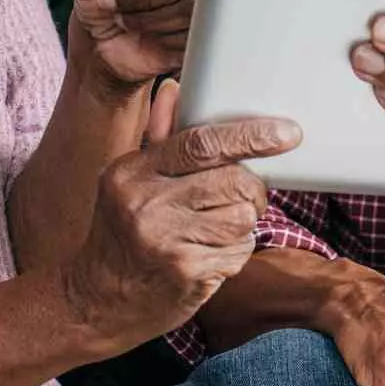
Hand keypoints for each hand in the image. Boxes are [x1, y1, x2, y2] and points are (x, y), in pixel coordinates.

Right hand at [57, 81, 297, 349]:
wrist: (96, 299)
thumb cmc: (121, 232)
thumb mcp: (128, 182)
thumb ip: (159, 137)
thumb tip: (175, 86)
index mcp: (132, 172)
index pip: (201, 142)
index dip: (251, 135)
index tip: (288, 133)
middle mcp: (146, 203)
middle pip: (233, 180)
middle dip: (252, 188)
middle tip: (245, 196)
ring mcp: (165, 241)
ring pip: (242, 217)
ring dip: (242, 223)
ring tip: (217, 229)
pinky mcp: (186, 273)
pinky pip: (238, 252)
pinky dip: (234, 253)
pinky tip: (209, 255)